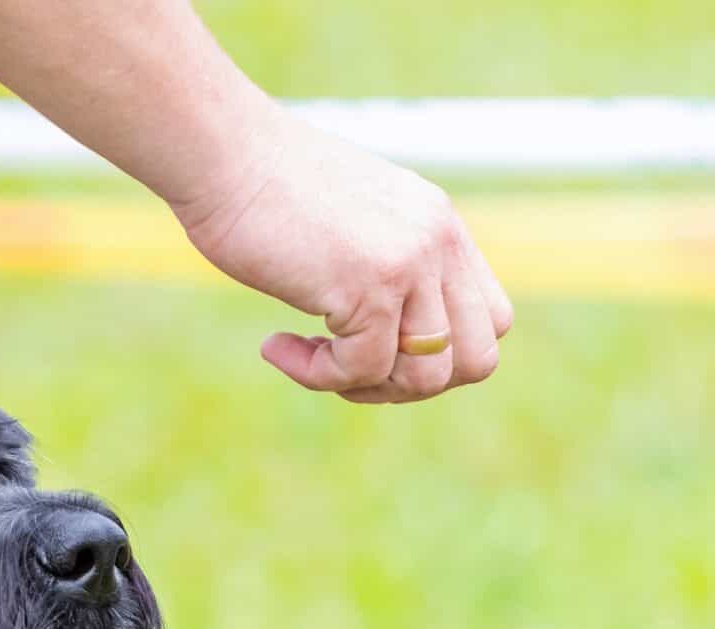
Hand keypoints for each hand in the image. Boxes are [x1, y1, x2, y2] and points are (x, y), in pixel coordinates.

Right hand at [175, 115, 513, 403]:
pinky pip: (361, 369)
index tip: (377, 347)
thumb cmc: (261, 189)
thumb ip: (381, 266)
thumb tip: (384, 335)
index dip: (440, 355)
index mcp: (438, 226)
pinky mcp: (371, 284)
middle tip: (349, 370)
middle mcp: (437, 242)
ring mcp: (410, 262)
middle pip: (478, 359)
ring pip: (428, 376)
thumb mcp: (346, 226)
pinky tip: (274, 345)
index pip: (491, 320)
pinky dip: (314, 375)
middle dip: (413, 385)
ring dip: (365, 388)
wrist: (223, 154)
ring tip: (310, 360)